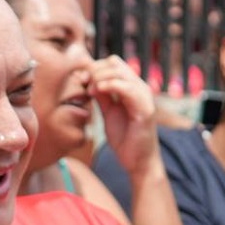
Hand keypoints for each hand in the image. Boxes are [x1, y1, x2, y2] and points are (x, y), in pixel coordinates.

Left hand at [90, 56, 159, 176]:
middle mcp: (140, 88)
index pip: (113, 63)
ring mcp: (144, 97)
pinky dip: (111, 85)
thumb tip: (90, 81)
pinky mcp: (145, 109)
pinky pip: (128, 88)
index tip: (79, 79)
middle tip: (82, 83)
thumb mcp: (108, 112)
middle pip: (115, 63)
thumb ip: (102, 97)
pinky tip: (98, 91)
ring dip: (100, 77)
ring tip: (89, 89)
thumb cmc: (124, 137)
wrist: (137, 160)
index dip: (94, 67)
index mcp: (131, 87)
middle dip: (94, 70)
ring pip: (121, 72)